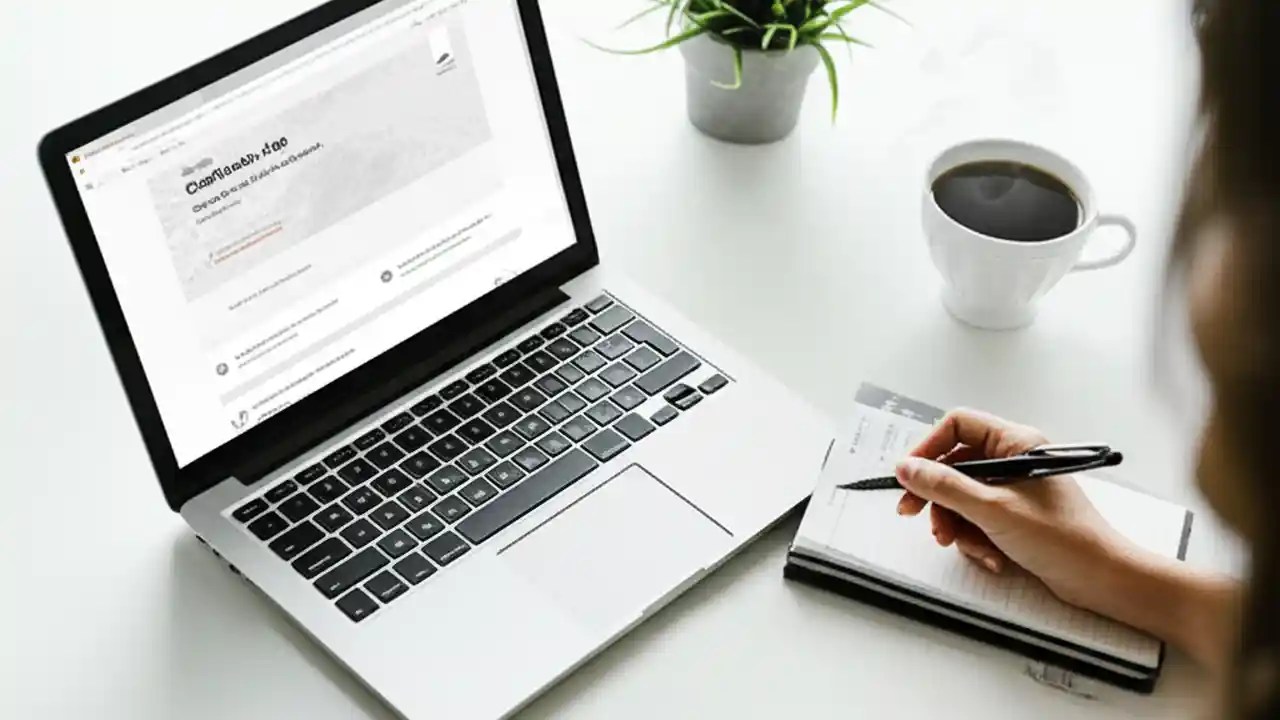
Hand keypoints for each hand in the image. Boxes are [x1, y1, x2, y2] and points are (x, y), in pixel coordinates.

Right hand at [895, 408, 1241, 667]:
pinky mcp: (1016, 516)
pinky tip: (991, 557)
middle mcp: (1014, 460)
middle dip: (936, 495)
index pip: (958, 426)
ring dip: (956, 524)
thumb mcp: (992, 509)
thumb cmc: (1059, 537)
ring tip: (964, 546)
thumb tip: (905, 468)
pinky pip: (978, 519)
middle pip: (955, 465)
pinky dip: (977, 539)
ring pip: (963, 497)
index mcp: (1015, 443)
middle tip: (912, 515)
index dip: (928, 448)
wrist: (1101, 579)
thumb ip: (944, 486)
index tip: (907, 476)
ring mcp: (1015, 489)